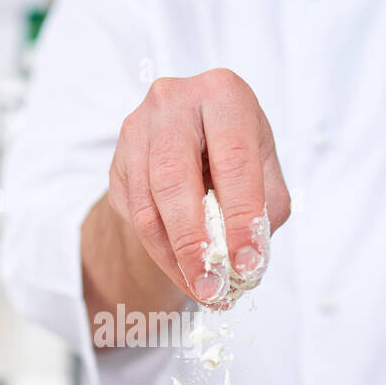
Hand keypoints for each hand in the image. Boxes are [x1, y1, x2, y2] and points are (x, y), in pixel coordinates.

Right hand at [105, 68, 290, 307]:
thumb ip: (263, 211)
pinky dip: (161, 253)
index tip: (247, 264)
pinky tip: (183, 272)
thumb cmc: (237, 156)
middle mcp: (175, 101)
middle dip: (194, 243)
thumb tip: (247, 260)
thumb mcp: (266, 174)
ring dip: (175, 258)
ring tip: (202, 289)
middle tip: (211, 286)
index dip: (240, 217)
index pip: (233, 161)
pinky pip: (135, 217)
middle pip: (175, 180)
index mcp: (223, 95)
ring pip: (148, 206)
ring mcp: (138, 129)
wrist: (193, 144)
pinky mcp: (118, 160)